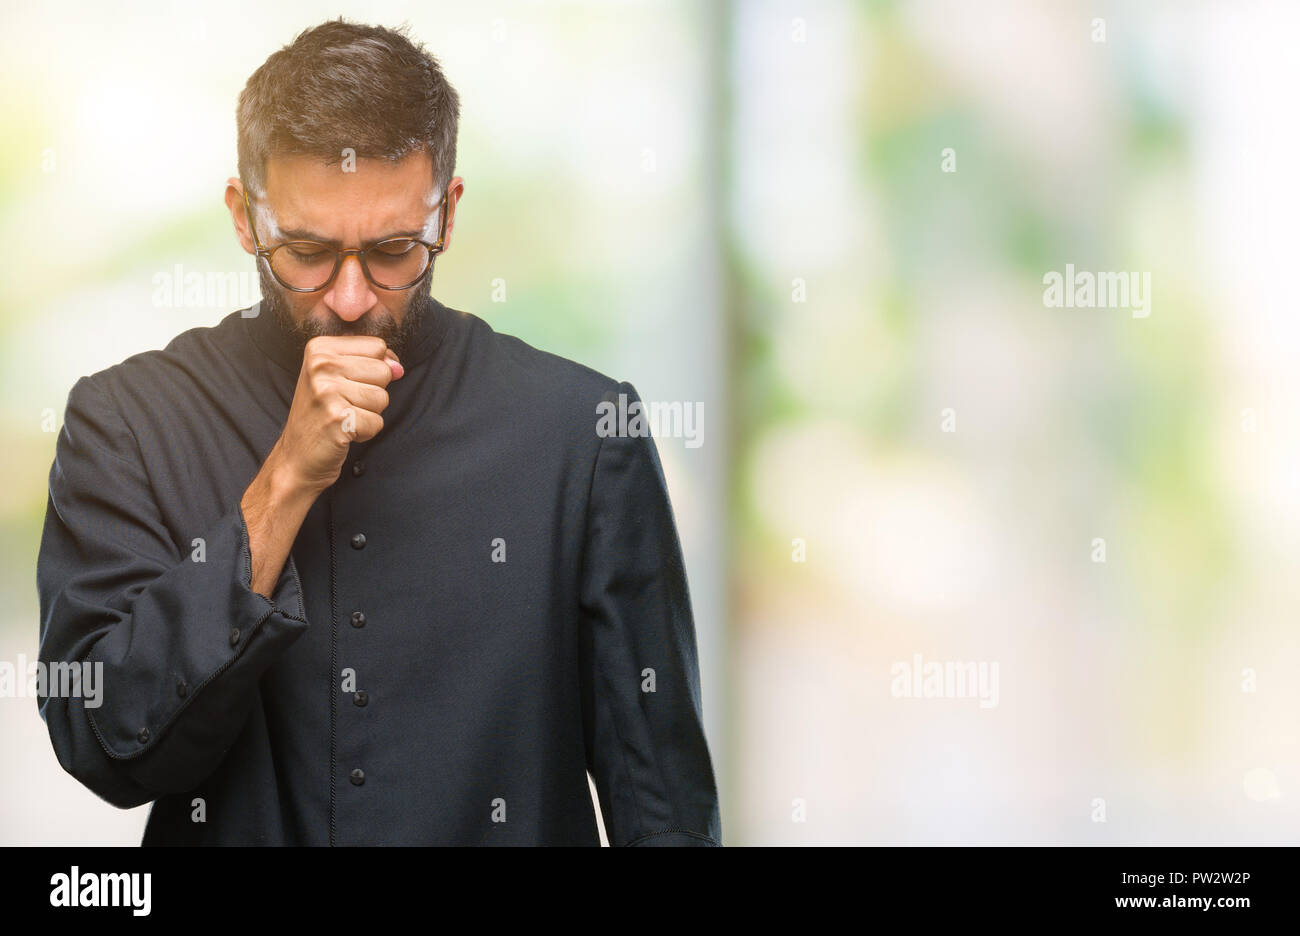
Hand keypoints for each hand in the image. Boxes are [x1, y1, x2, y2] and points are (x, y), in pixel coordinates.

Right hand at [271, 335, 403, 493]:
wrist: (298, 456)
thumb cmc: (322, 414)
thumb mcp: (339, 377)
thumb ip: (371, 363)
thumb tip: (398, 368)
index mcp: (320, 348)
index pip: (378, 346)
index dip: (374, 369)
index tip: (349, 384)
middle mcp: (320, 365)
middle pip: (384, 371)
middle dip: (373, 392)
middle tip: (345, 404)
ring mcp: (326, 391)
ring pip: (383, 397)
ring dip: (369, 413)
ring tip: (344, 418)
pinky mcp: (337, 418)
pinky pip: (377, 422)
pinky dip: (366, 432)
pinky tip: (343, 432)